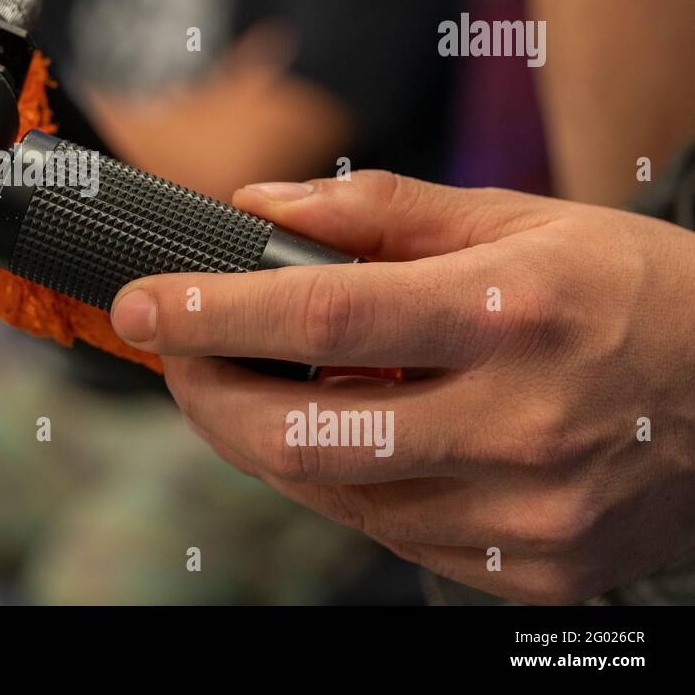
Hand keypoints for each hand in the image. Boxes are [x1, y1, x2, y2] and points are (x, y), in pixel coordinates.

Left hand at [108, 171, 694, 603]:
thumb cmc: (634, 293)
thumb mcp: (524, 219)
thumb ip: (382, 211)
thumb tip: (260, 203)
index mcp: (513, 314)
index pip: (322, 314)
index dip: (211, 311)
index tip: (141, 304)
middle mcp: (516, 426)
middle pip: (299, 434)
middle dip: (205, 394)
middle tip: (176, 353)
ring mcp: (523, 517)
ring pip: (331, 492)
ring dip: (263, 438)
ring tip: (259, 383)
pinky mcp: (529, 573)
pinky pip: (388, 532)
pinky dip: (343, 478)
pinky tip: (351, 431)